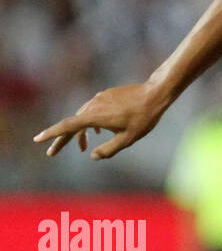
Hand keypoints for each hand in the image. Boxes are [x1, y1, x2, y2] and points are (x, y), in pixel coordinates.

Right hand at [33, 81, 168, 160]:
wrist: (154, 95)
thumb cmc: (143, 118)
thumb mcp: (127, 139)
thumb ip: (109, 150)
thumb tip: (93, 156)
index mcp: (94, 116)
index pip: (67, 127)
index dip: (52, 134)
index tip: (38, 139)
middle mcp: (92, 106)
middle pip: (72, 124)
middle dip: (62, 139)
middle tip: (51, 152)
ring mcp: (98, 99)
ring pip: (82, 118)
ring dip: (80, 133)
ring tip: (81, 148)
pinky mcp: (105, 96)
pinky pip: (92, 111)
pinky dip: (90, 124)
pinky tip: (97, 132)